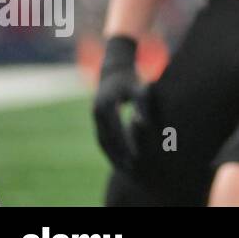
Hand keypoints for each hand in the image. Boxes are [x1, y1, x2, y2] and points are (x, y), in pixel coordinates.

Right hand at [92, 36, 145, 171]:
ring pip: (102, 141)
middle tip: (131, 169)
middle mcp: (97, 112)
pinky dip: (110, 149)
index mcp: (106, 105)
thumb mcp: (138, 88)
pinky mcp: (97, 119)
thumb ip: (142, 104)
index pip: (115, 131)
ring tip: (126, 168)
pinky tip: (120, 158)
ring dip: (112, 156)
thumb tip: (144, 124)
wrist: (114, 69)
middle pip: (106, 140)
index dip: (125, 145)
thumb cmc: (131, 78)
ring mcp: (94, 116)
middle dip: (118, 155)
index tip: (136, 157)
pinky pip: (102, 138)